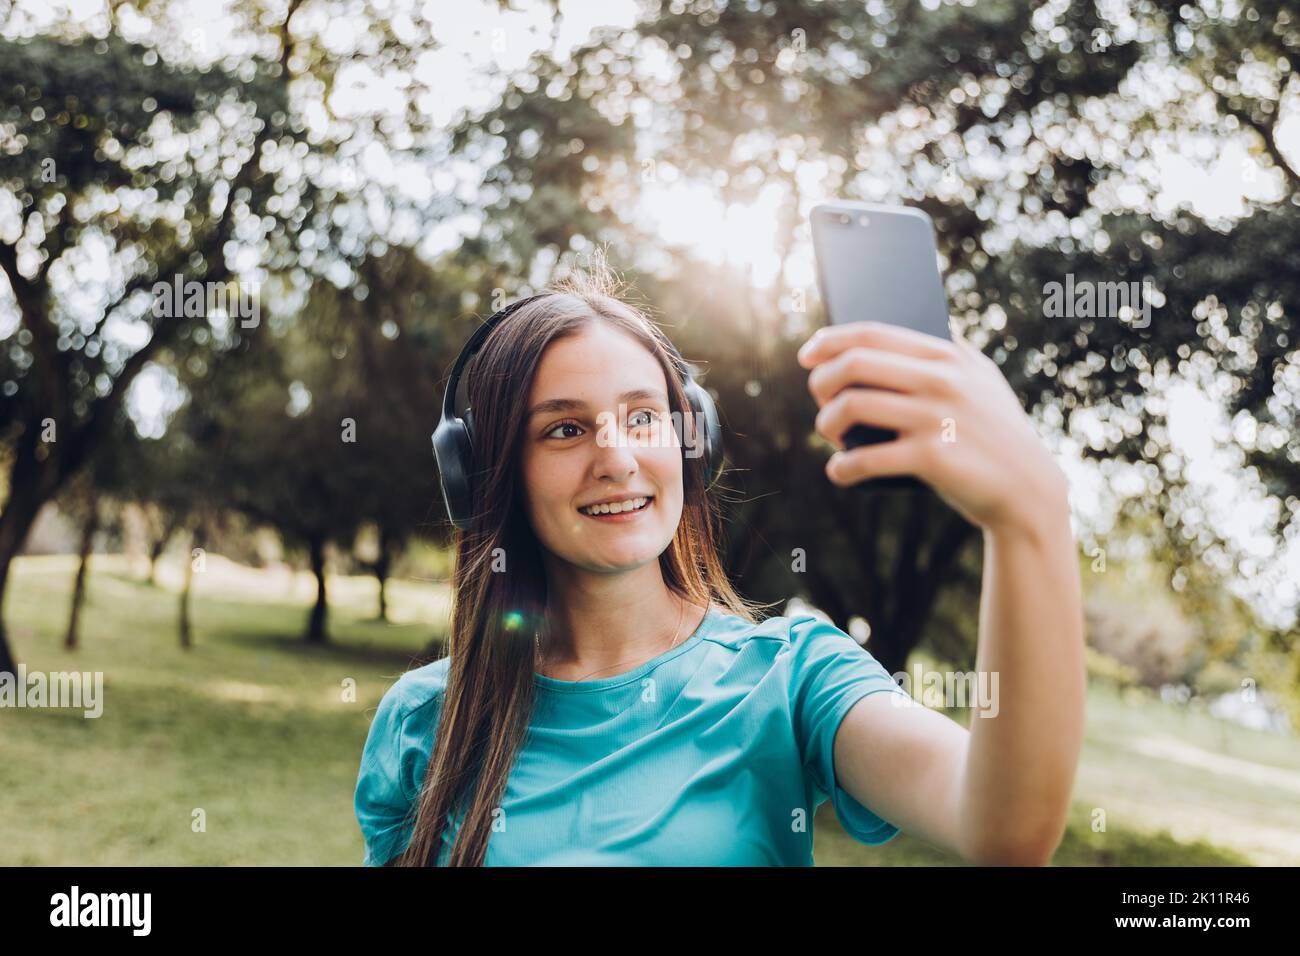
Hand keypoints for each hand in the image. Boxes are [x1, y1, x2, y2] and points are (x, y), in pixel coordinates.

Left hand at [797, 321, 1069, 535]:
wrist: (1028, 489)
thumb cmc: (996, 434)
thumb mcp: (983, 380)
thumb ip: (954, 349)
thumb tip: (924, 322)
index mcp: (945, 356)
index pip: (872, 333)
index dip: (830, 341)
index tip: (807, 355)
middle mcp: (939, 381)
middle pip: (853, 364)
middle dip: (821, 382)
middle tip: (820, 402)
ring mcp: (934, 418)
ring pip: (851, 407)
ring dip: (826, 424)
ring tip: (833, 438)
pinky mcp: (930, 458)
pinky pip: (864, 458)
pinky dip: (841, 468)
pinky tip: (839, 472)